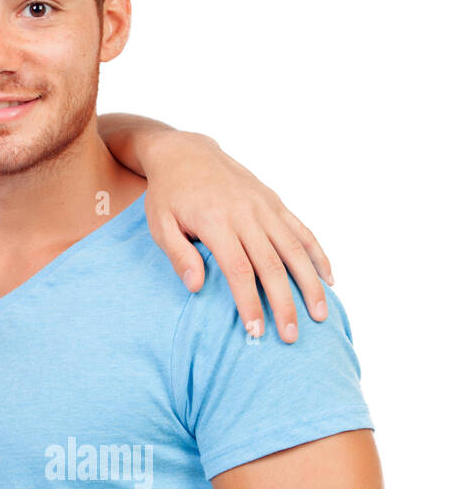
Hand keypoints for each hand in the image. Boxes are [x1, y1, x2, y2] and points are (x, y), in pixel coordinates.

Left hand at [142, 131, 332, 343]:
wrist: (185, 152)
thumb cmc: (168, 194)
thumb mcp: (159, 223)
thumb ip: (177, 254)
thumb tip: (195, 287)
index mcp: (216, 222)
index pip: (239, 271)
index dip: (250, 303)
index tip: (256, 332)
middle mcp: (246, 214)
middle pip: (272, 265)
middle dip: (284, 303)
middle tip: (291, 336)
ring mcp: (264, 207)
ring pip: (295, 249)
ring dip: (310, 284)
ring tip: (320, 315)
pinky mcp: (274, 202)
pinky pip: (302, 230)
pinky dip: (318, 254)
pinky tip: (329, 278)